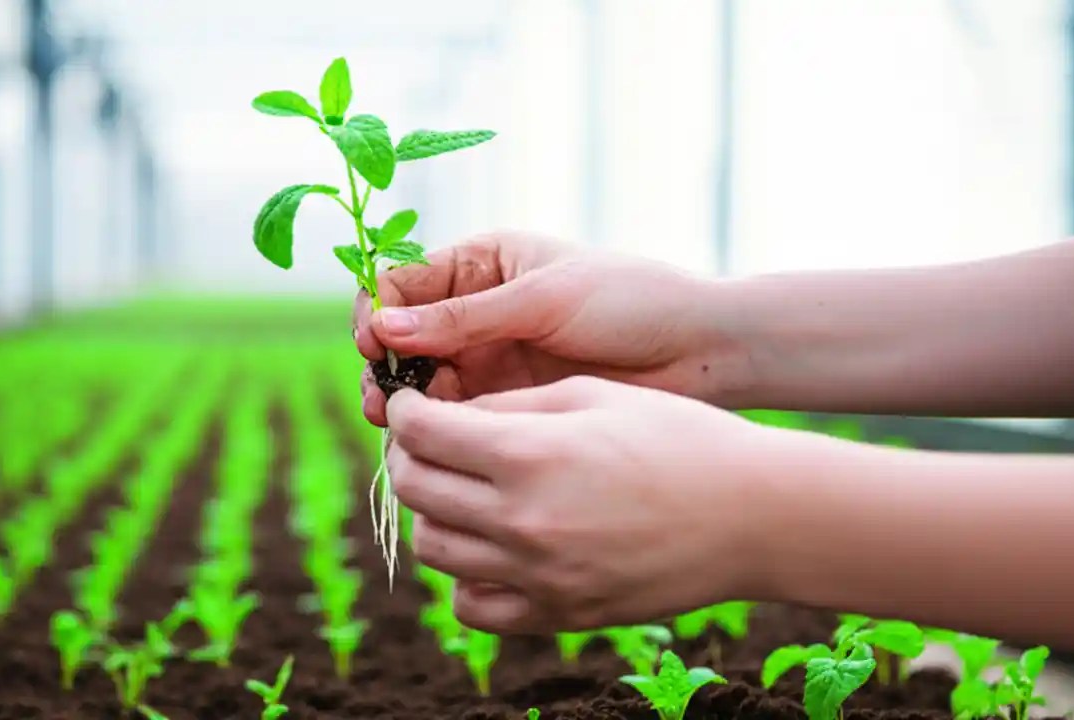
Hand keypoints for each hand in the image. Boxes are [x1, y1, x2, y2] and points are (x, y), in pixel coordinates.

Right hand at [354, 232, 742, 425]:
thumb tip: (383, 328)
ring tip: (397, 421)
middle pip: (402, 336)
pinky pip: (456, 413)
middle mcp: (477, 308)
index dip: (379, 311)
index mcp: (483, 262)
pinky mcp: (507, 401)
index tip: (374, 344)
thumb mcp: (543, 300)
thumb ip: (463, 319)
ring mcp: (490, 357)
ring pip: (422, 379)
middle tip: (383, 397)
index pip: (402, 281)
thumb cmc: (631, 302)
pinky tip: (432, 439)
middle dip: (384, 363)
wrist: (699, 352)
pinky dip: (436, 426)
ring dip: (404, 399)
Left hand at [384, 376, 777, 633]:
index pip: (422, 432)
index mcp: (530, 455)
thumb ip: (509, 406)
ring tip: (460, 489)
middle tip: (427, 441)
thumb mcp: (592, 396)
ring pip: (433, 548)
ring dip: (432, 512)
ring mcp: (538, 576)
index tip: (412, 403)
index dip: (405, 410)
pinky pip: (472, 605)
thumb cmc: (680, 438)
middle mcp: (522, 521)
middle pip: (415, 489)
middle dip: (408, 455)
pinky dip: (466, 575)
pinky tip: (490, 545)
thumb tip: (448, 417)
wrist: (754, 515)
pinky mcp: (558, 614)